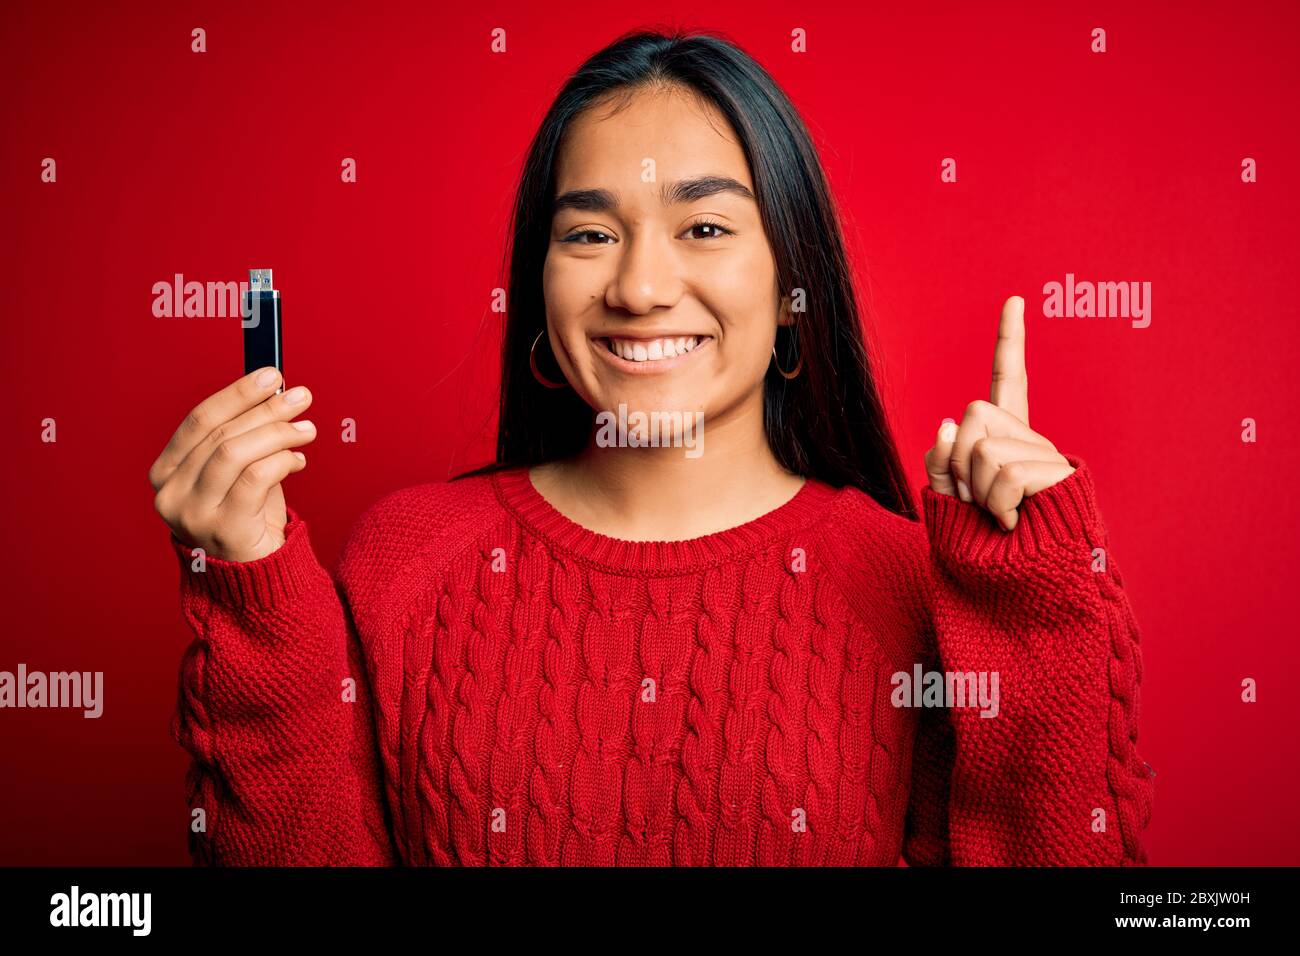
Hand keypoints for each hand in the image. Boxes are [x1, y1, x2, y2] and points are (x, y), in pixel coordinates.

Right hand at [149, 367, 316, 560]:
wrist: (255, 576)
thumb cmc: (247, 516)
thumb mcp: (239, 471)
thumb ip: (246, 436)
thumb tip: (274, 391)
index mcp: (166, 473)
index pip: (199, 420)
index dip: (236, 394)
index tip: (271, 375)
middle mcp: (170, 494)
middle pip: (221, 434)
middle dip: (266, 410)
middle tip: (301, 397)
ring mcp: (191, 514)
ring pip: (235, 452)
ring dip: (277, 433)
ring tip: (307, 430)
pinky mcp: (222, 530)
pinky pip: (255, 479)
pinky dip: (282, 461)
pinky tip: (298, 460)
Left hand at [924, 295, 1074, 531]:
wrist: (1016, 590)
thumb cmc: (981, 551)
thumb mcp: (946, 501)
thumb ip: (939, 461)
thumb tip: (949, 422)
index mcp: (1004, 441)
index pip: (1006, 383)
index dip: (1010, 341)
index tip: (1014, 299)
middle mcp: (1030, 441)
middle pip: (974, 416)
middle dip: (958, 462)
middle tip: (977, 502)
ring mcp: (1047, 456)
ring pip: (983, 447)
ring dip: (977, 491)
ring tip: (998, 518)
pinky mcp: (1060, 475)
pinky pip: (1005, 472)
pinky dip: (997, 504)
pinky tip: (1014, 523)